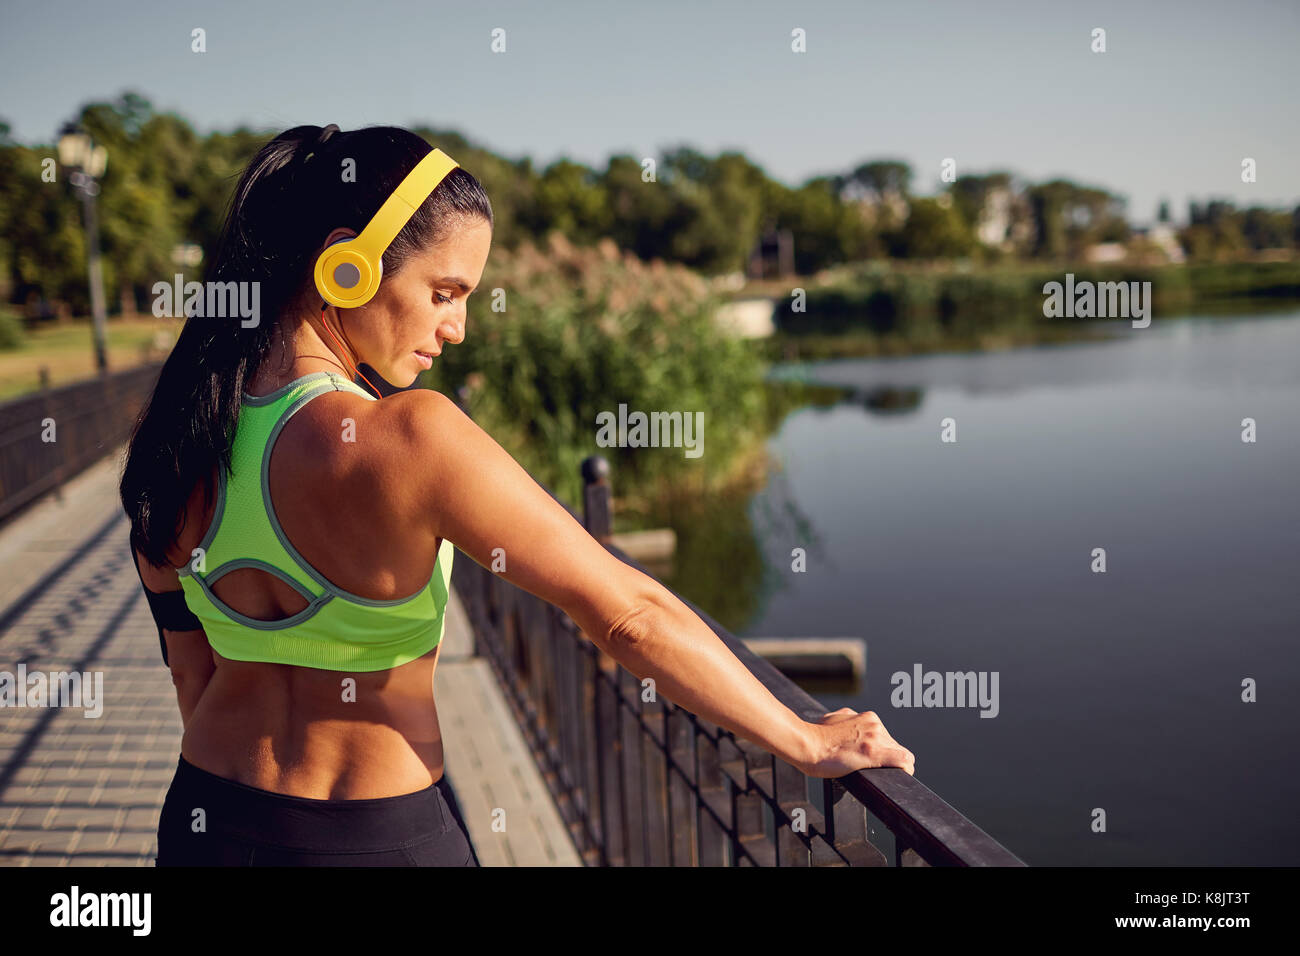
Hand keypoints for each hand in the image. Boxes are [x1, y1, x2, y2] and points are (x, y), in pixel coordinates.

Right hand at [800, 707, 914, 777]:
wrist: (807, 744)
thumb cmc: (814, 736)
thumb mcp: (833, 719)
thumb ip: (846, 720)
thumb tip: (845, 724)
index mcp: (866, 717)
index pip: (884, 735)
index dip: (882, 750)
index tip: (873, 759)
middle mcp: (874, 724)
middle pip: (893, 745)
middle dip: (886, 758)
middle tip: (873, 769)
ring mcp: (875, 738)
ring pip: (900, 753)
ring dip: (894, 765)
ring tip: (881, 774)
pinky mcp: (874, 753)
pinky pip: (904, 760)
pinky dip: (905, 769)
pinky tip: (901, 776)